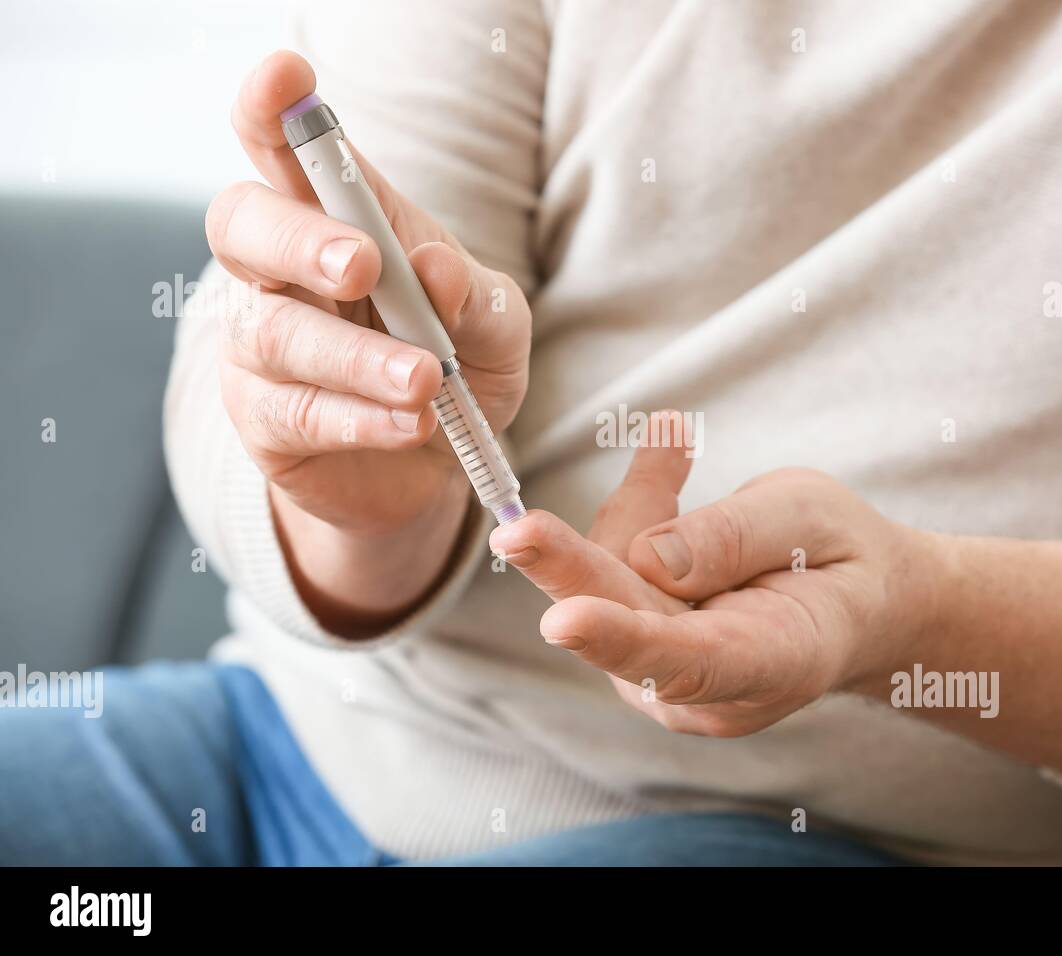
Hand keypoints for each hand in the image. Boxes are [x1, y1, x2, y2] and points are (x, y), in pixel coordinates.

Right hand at [205, 51, 530, 630]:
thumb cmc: (459, 369)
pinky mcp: (265, 419)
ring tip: (427, 381)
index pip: (285, 149)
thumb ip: (474, 295)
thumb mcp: (495, 327)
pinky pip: (298, 412)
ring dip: (359, 356)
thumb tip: (434, 268)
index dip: (274, 110)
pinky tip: (412, 423)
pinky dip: (362, 417)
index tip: (285, 76)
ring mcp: (262, 345)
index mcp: (337, 221)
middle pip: (243, 222)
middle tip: (363, 266)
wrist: (441, 468)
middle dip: (301, 238)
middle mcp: (281, 271)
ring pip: (276, 332)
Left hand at [489, 422, 939, 735]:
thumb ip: (735, 537)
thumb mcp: (811, 517)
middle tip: (519, 529)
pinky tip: (666, 465)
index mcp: (774, 662)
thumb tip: (648, 558)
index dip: (623, 639)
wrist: (862, 606)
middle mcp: (708, 690)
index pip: (688, 662)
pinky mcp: (642, 650)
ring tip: (674, 449)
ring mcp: (669, 679)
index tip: (564, 618)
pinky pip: (614, 572)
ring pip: (611, 585)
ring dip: (632, 512)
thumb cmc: (843, 557)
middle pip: (624, 629)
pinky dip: (632, 517)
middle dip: (571, 574)